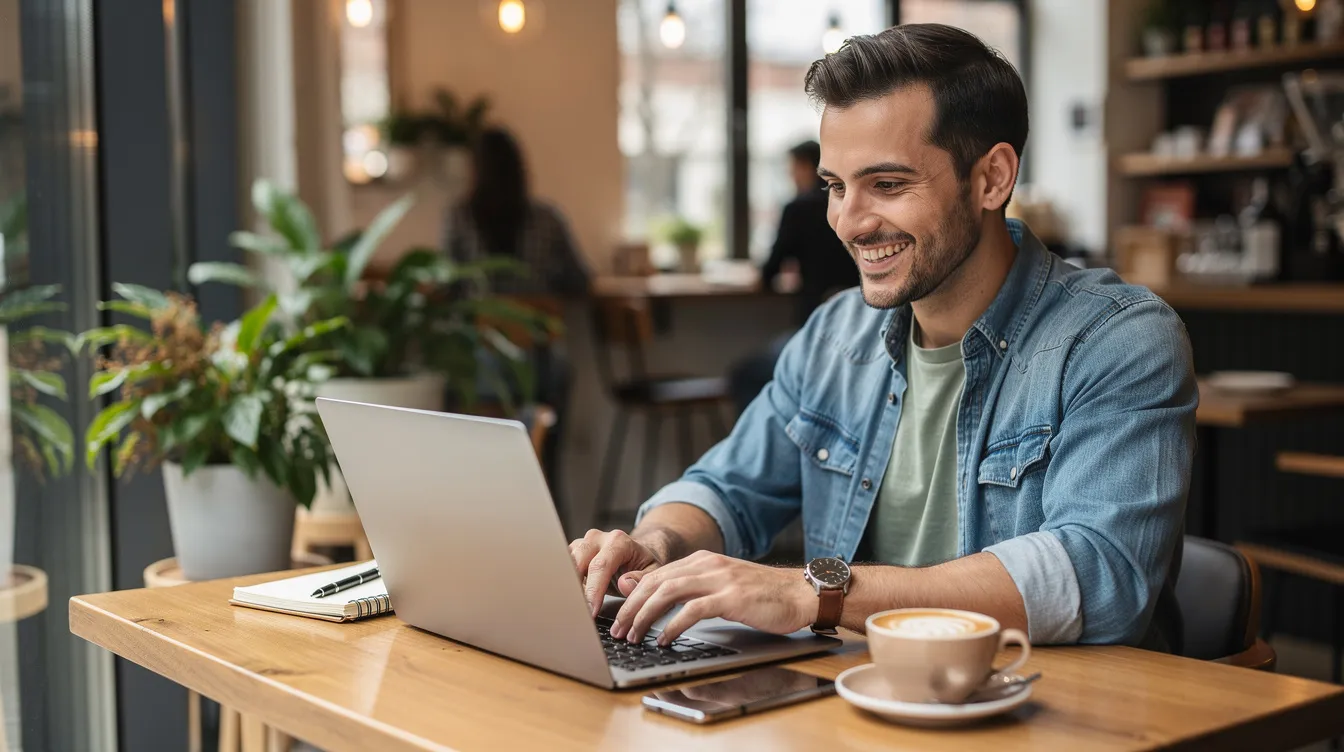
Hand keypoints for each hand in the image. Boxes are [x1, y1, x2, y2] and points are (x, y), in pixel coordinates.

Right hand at [569, 528, 665, 617]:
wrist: (634, 554)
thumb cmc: (642, 565)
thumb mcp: (652, 573)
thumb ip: (641, 579)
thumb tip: (625, 584)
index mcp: (618, 541)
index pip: (600, 566)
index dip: (594, 590)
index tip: (591, 611)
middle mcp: (597, 538)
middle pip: (577, 562)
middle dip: (576, 590)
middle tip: (578, 613)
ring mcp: (582, 543)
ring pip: (566, 564)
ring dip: (567, 587)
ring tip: (572, 608)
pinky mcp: (572, 551)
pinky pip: (562, 567)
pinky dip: (564, 584)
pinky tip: (568, 600)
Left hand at [610, 551, 817, 645]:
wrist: (801, 593)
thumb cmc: (762, 595)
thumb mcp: (720, 585)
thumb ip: (687, 586)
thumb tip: (650, 591)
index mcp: (702, 560)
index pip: (656, 575)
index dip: (633, 596)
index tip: (620, 617)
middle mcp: (707, 564)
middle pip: (656, 582)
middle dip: (632, 607)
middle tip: (618, 630)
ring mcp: (719, 579)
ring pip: (668, 592)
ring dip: (645, 616)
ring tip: (634, 636)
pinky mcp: (732, 597)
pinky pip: (693, 610)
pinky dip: (673, 625)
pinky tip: (663, 639)